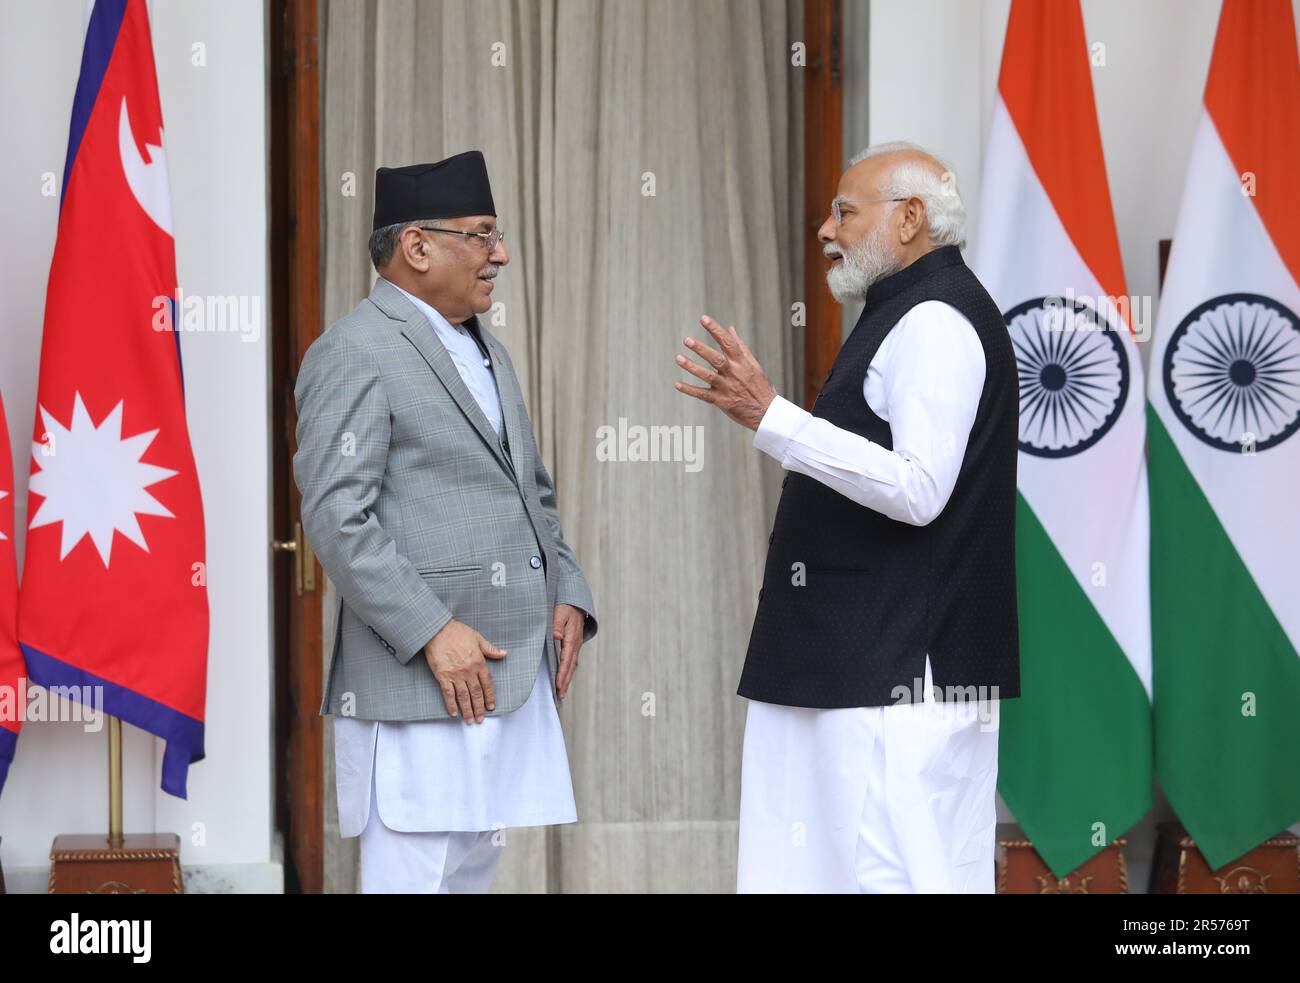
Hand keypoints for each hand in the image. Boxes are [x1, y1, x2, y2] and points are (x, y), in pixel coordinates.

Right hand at [423, 619, 506, 722]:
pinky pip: (448, 693)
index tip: (491, 706)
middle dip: (479, 708)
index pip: (487, 684)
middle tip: (480, 719)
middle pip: (476, 693)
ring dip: (467, 710)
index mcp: (479, 662)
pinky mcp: (443, 676)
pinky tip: (454, 713)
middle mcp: (469, 671)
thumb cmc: (457, 632)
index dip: (490, 696)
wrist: (438, 629)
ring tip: (470, 720)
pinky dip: (451, 704)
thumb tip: (504, 653)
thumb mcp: (478, 638)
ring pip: (464, 696)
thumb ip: (490, 649)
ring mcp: (455, 674)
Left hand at [552, 603, 585, 699]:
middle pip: (571, 666)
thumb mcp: (560, 612)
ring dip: (567, 678)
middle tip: (560, 695)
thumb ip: (557, 624)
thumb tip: (557, 636)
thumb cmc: (565, 606)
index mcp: (571, 637)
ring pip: (572, 665)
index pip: (566, 659)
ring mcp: (576, 645)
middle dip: (566, 681)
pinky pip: (571, 660)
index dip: (562, 673)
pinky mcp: (574, 644)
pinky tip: (564, 677)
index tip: (558, 684)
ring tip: (561, 692)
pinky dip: (568, 671)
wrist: (574, 601)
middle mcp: (575, 643)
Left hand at [674, 315, 776, 430]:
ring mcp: (727, 387)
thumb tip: (730, 328)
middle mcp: (734, 373)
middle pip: (715, 358)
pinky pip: (703, 395)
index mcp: (742, 362)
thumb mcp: (753, 364)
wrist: (766, 412)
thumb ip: (740, 346)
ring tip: (678, 358)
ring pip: (707, 375)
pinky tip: (677, 384)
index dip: (715, 329)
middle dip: (701, 349)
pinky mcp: (721, 401)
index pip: (728, 342)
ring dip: (692, 367)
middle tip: (686, 339)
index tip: (703, 318)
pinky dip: (690, 390)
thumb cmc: (760, 386)